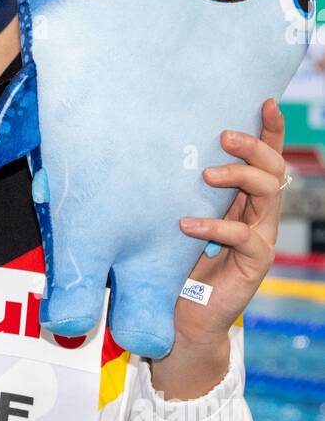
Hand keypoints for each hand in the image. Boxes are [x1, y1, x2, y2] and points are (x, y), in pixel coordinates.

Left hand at [175, 97, 286, 345]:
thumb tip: (147, 151)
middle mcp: (258, 214)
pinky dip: (215, 228)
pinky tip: (187, 226)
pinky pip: (244, 237)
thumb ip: (176, 193)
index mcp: (243, 199)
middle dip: (253, 146)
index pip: (265, 157)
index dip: (270, 130)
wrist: (182, 318)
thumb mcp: (176, 218)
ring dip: (240, 177)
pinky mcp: (255, 264)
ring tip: (207, 174)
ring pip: (268, 194)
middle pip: (273, 168)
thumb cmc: (175, 264)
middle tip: (224, 136)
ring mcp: (260, 238)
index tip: (264, 102)